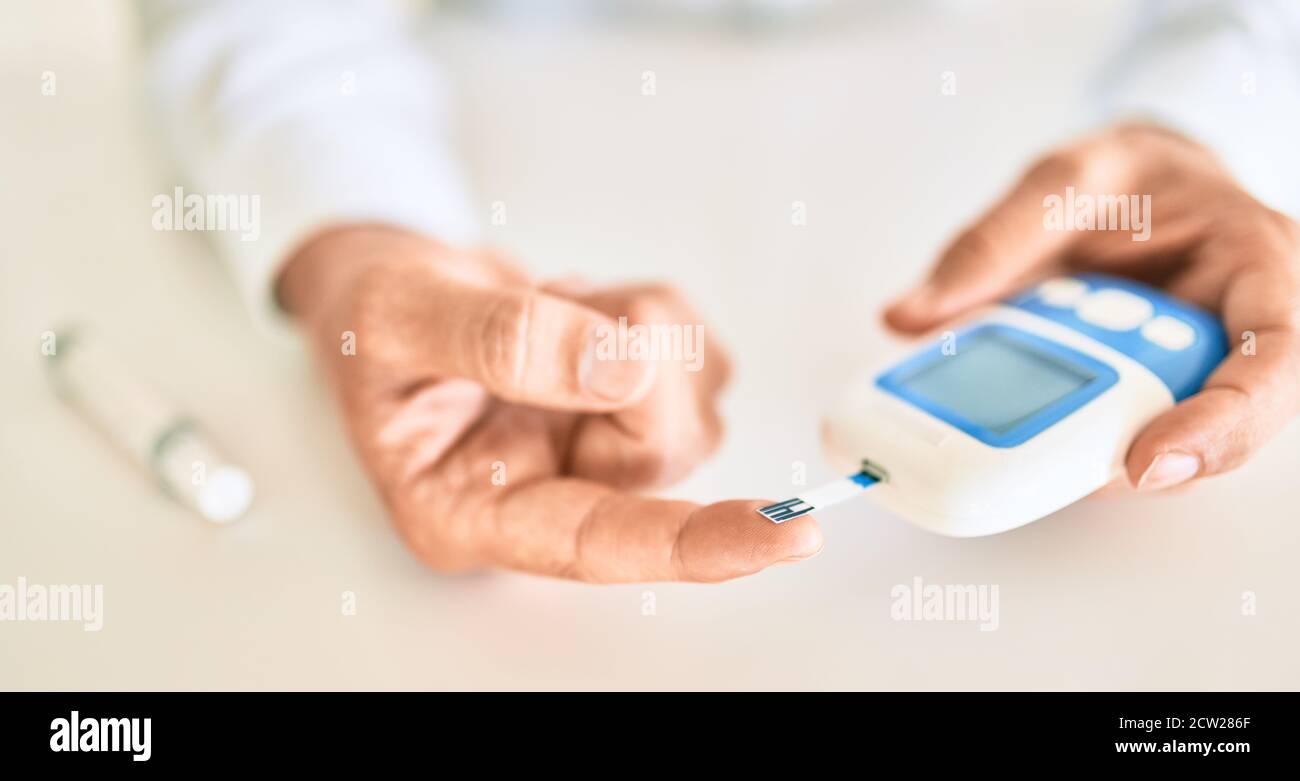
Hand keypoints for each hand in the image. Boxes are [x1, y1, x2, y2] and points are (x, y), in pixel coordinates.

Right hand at [278, 226, 821, 580]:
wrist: (386, 285)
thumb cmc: (369, 318)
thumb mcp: (395, 315)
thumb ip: (498, 341)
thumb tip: (618, 368)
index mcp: (471, 512)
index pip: (598, 546)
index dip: (692, 543)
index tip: (786, 536)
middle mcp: (548, 496)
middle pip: (658, 452)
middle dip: (629, 355)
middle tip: (560, 301)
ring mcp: (599, 453)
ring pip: (690, 405)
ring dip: (637, 324)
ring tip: (554, 302)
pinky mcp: (635, 405)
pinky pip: (697, 356)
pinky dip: (653, 309)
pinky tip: (583, 306)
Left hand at [885, 123, 1299, 491]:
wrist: (1136, 187)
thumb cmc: (1129, 178)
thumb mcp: (1062, 179)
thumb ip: (994, 240)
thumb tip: (914, 314)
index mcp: (1251, 259)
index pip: (1274, 357)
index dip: (1221, 423)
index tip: (1147, 460)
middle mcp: (1241, 327)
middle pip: (1225, 428)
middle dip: (1140, 458)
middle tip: (1053, 469)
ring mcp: (1200, 371)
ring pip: (1169, 451)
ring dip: (1094, 457)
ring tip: (1019, 444)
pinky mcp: (1154, 397)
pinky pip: (1119, 438)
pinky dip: (1068, 444)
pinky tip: (1018, 432)